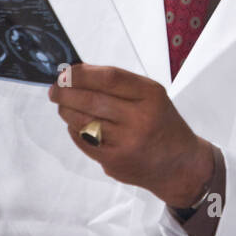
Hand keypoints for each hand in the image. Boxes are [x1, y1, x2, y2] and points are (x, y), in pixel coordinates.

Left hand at [49, 64, 215, 207]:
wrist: (179, 164)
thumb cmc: (161, 123)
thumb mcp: (152, 96)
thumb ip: (119, 84)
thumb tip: (79, 72)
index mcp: (151, 95)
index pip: (109, 78)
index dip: (82, 73)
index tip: (66, 72)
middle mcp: (140, 118)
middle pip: (91, 100)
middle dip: (66, 92)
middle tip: (55, 89)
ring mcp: (126, 142)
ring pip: (83, 122)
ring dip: (67, 111)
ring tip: (63, 105)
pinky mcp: (114, 161)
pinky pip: (83, 141)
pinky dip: (74, 130)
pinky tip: (76, 125)